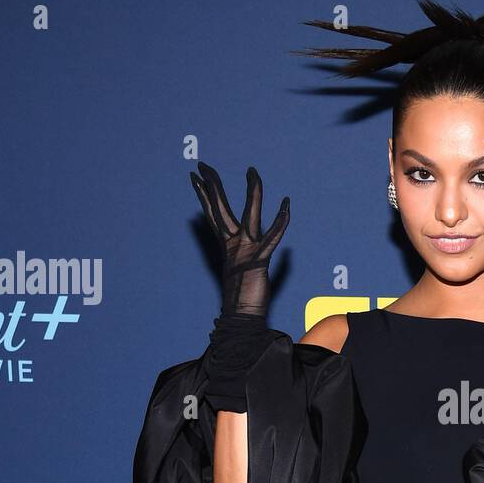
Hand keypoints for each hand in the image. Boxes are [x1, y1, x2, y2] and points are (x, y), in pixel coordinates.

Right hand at [190, 162, 289, 317]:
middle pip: (220, 208)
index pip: (213, 214)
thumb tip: (238, 246)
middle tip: (202, 165)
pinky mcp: (259, 260)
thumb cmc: (243, 297)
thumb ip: (243, 253)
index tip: (196, 179)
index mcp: (226, 245)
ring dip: (253, 192)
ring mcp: (245, 251)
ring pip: (250, 215)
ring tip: (252, 171)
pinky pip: (273, 237)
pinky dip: (281, 221)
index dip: (204, 195)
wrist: (241, 318)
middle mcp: (232, 244)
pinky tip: (287, 204)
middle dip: (212, 185)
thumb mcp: (241, 269)